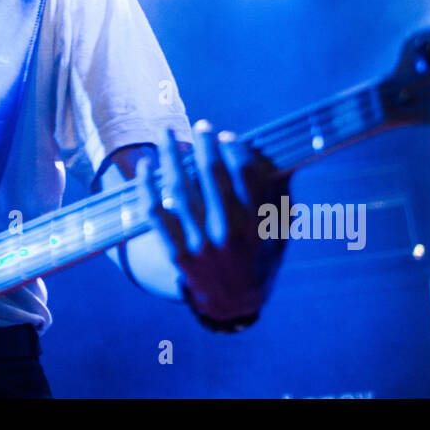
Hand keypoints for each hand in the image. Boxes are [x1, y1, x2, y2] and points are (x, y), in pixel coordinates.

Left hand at [141, 120, 291, 320]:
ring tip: (166, 134)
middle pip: (212, 176)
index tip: (226, 136)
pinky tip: (146, 166)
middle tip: (200, 125)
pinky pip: (155, 214)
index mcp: (258, 226)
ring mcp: (200, 245)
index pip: (246, 177)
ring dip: (171, 157)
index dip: (235, 151)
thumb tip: (284, 159)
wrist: (232, 304)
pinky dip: (147, 187)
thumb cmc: (259, 259)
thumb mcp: (280, 233)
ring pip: (180, 189)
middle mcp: (229, 234)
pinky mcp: (177, 254)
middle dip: (204, 145)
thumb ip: (281, 197)